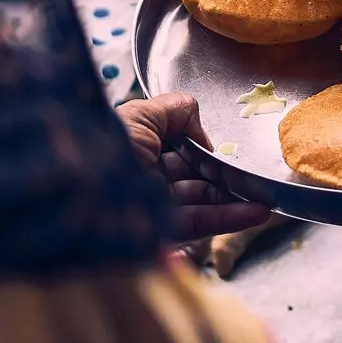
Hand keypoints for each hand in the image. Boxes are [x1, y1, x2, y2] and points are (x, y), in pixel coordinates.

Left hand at [116, 93, 272, 241]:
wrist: (74, 189)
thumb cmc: (104, 143)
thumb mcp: (141, 113)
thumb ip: (178, 111)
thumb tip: (205, 133)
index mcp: (137, 148)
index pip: (179, 150)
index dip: (205, 149)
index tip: (231, 150)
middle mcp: (145, 178)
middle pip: (195, 177)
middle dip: (226, 176)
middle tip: (256, 175)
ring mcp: (154, 206)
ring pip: (203, 201)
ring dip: (236, 198)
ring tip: (267, 194)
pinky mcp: (161, 231)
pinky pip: (202, 223)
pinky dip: (232, 218)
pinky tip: (258, 210)